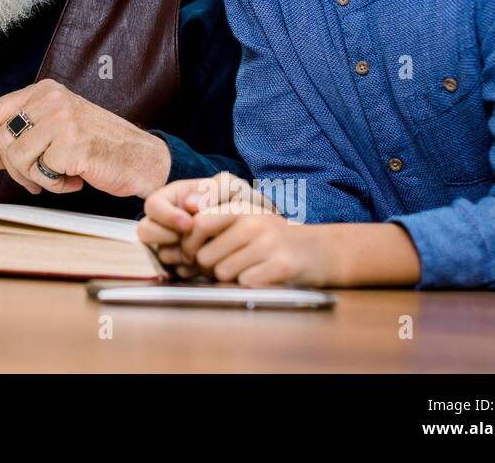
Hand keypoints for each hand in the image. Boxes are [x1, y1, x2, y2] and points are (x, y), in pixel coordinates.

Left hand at [0, 78, 171, 197]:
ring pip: (19, 159)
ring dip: (38, 178)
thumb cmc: (98, 147)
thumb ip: (20, 138)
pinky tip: (76, 177)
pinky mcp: (72, 144)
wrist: (142, 158)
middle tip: (37, 179)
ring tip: (63, 174)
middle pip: (3, 139)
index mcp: (46, 91)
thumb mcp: (55, 133)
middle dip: (15, 169)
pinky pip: (42, 175)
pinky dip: (57, 185)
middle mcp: (52, 99)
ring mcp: (62, 119)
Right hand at [139, 172, 276, 274]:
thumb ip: (216, 188)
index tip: (188, 223)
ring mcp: (170, 243)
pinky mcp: (179, 263)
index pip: (153, 205)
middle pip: (146, 230)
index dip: (166, 215)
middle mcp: (166, 222)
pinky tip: (201, 268)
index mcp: (173, 199)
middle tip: (189, 239)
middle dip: (165, 236)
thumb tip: (192, 204)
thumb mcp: (231, 188)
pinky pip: (171, 270)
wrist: (253, 229)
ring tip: (196, 255)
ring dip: (175, 255)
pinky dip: (185, 270)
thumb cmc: (238, 203)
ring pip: (157, 251)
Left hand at [140, 172, 335, 284]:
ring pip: (223, 273)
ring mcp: (269, 243)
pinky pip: (246, 284)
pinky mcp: (282, 266)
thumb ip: (214, 227)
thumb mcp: (246, 222)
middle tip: (227, 267)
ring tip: (249, 269)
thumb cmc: (273, 240)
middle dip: (210, 268)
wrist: (320, 251)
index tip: (193, 256)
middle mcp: (254, 222)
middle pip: (206, 256)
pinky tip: (264, 278)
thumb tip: (174, 247)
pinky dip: (250, 286)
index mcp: (241, 209)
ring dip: (230, 278)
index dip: (189, 244)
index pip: (198, 224)